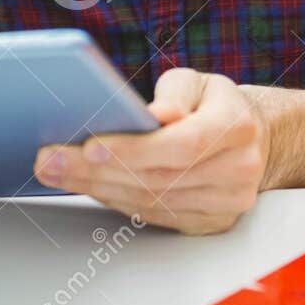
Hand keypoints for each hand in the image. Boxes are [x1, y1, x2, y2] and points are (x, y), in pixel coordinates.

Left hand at [33, 69, 268, 234]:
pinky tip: (89, 186)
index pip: (182, 144)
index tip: (91, 146)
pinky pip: (155, 216)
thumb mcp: (198, 81)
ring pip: (151, 202)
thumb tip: (156, 115)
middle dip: (97, 171)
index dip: (135, 149)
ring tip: (59, 172)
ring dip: (98, 188)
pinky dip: (117, 201)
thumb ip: (175, 94)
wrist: (253, 139)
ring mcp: (226, 203)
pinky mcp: (210, 223)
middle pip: (158, 178)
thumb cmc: (215, 104)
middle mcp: (238, 170)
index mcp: (237, 128)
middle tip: (51, 160)